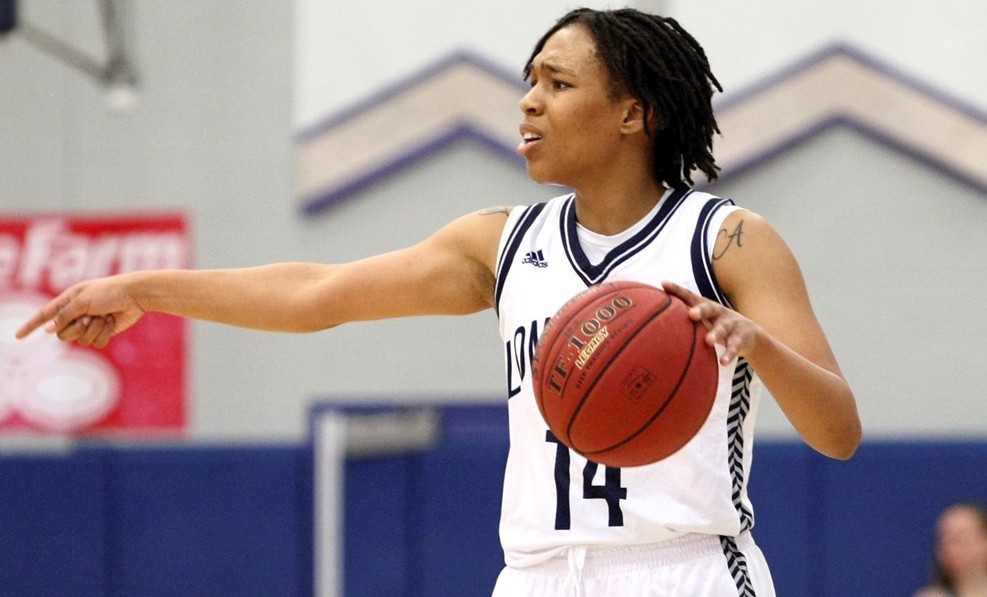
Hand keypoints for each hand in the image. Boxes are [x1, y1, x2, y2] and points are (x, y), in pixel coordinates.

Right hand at [14, 275, 145, 348]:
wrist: (135, 296)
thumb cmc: (109, 292)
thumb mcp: (83, 300)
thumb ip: (64, 315)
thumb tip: (49, 329)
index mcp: (68, 300)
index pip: (45, 315)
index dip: (31, 326)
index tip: (18, 336)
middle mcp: (77, 313)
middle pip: (62, 334)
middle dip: (76, 327)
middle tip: (89, 317)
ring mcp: (90, 324)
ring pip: (80, 340)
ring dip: (93, 329)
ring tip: (104, 315)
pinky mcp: (103, 332)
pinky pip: (96, 343)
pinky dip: (104, 333)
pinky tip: (112, 321)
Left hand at [661, 280, 761, 364]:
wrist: (749, 335)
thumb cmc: (715, 326)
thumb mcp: (702, 320)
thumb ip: (683, 320)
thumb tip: (650, 324)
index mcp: (705, 306)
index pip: (689, 296)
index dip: (677, 289)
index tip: (663, 283)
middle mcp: (718, 312)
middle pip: (708, 308)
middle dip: (700, 310)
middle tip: (691, 314)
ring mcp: (730, 324)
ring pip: (722, 328)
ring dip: (716, 334)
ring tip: (709, 341)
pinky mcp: (740, 338)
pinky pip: (734, 347)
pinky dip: (729, 355)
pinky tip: (723, 362)